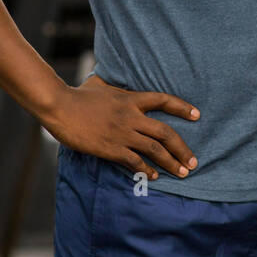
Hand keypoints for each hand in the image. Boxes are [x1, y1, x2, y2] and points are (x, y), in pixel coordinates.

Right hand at [44, 74, 198, 180]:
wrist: (59, 105)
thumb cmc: (78, 95)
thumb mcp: (101, 85)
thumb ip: (114, 86)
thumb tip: (111, 79)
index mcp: (131, 99)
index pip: (163, 101)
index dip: (182, 107)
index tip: (197, 115)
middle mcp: (131, 116)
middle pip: (165, 132)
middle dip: (182, 149)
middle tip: (194, 161)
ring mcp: (122, 133)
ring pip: (154, 149)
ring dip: (171, 163)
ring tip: (183, 173)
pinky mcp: (110, 148)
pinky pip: (134, 161)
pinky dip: (146, 170)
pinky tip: (154, 176)